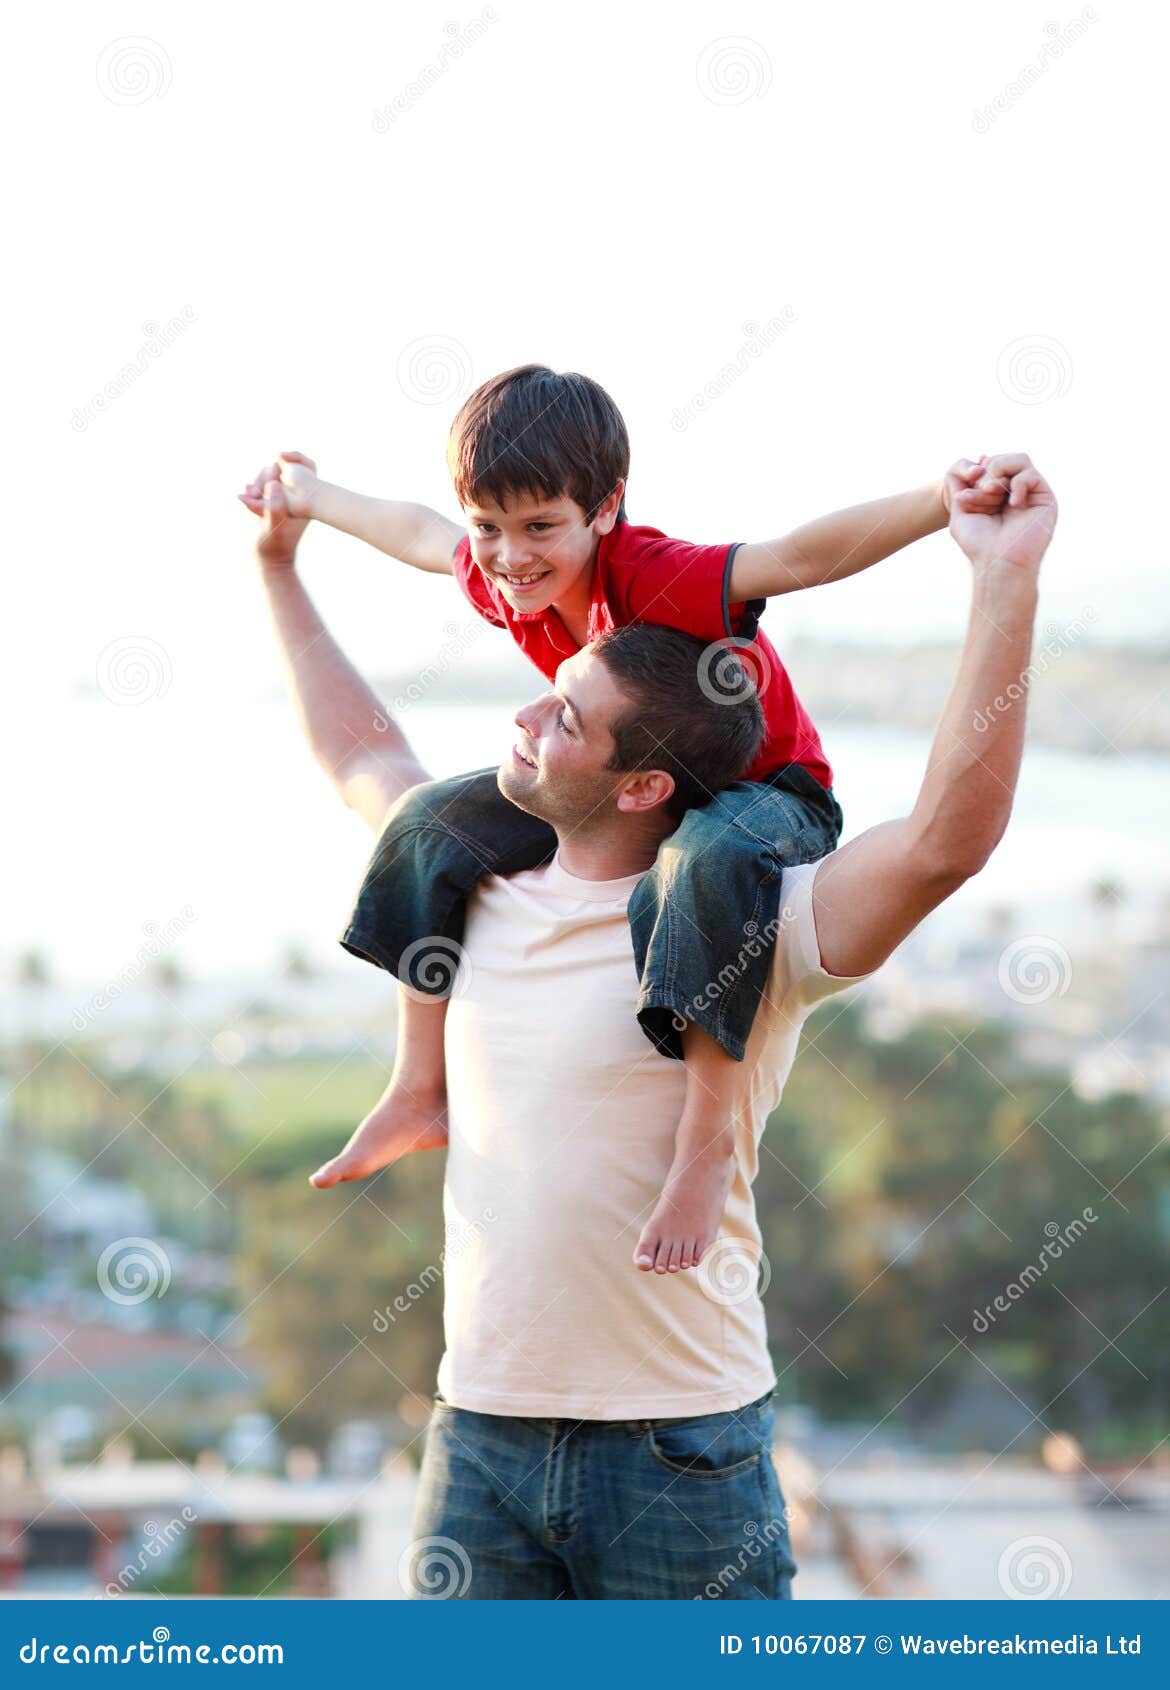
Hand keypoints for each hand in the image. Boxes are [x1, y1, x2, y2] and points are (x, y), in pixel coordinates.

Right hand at [239, 455, 315, 570]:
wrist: (269, 560)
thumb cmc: (274, 546)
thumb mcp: (273, 525)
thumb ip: (275, 505)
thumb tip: (274, 484)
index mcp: (304, 498)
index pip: (305, 467)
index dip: (294, 457)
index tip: (278, 459)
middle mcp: (297, 497)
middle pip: (283, 470)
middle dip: (266, 476)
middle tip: (254, 491)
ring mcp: (284, 499)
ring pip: (270, 477)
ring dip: (257, 483)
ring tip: (249, 494)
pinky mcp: (271, 503)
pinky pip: (263, 486)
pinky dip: (253, 488)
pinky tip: (246, 495)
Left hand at [945, 452, 1056, 571]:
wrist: (998, 563)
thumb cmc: (978, 544)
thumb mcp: (961, 512)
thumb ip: (958, 488)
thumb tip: (954, 470)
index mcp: (998, 496)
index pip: (988, 467)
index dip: (974, 475)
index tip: (962, 498)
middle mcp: (1015, 492)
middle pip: (1003, 460)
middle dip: (985, 474)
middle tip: (980, 493)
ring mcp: (1031, 494)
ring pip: (1020, 459)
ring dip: (1000, 471)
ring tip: (991, 491)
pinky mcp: (1045, 498)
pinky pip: (1031, 474)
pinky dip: (1018, 483)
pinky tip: (1012, 504)